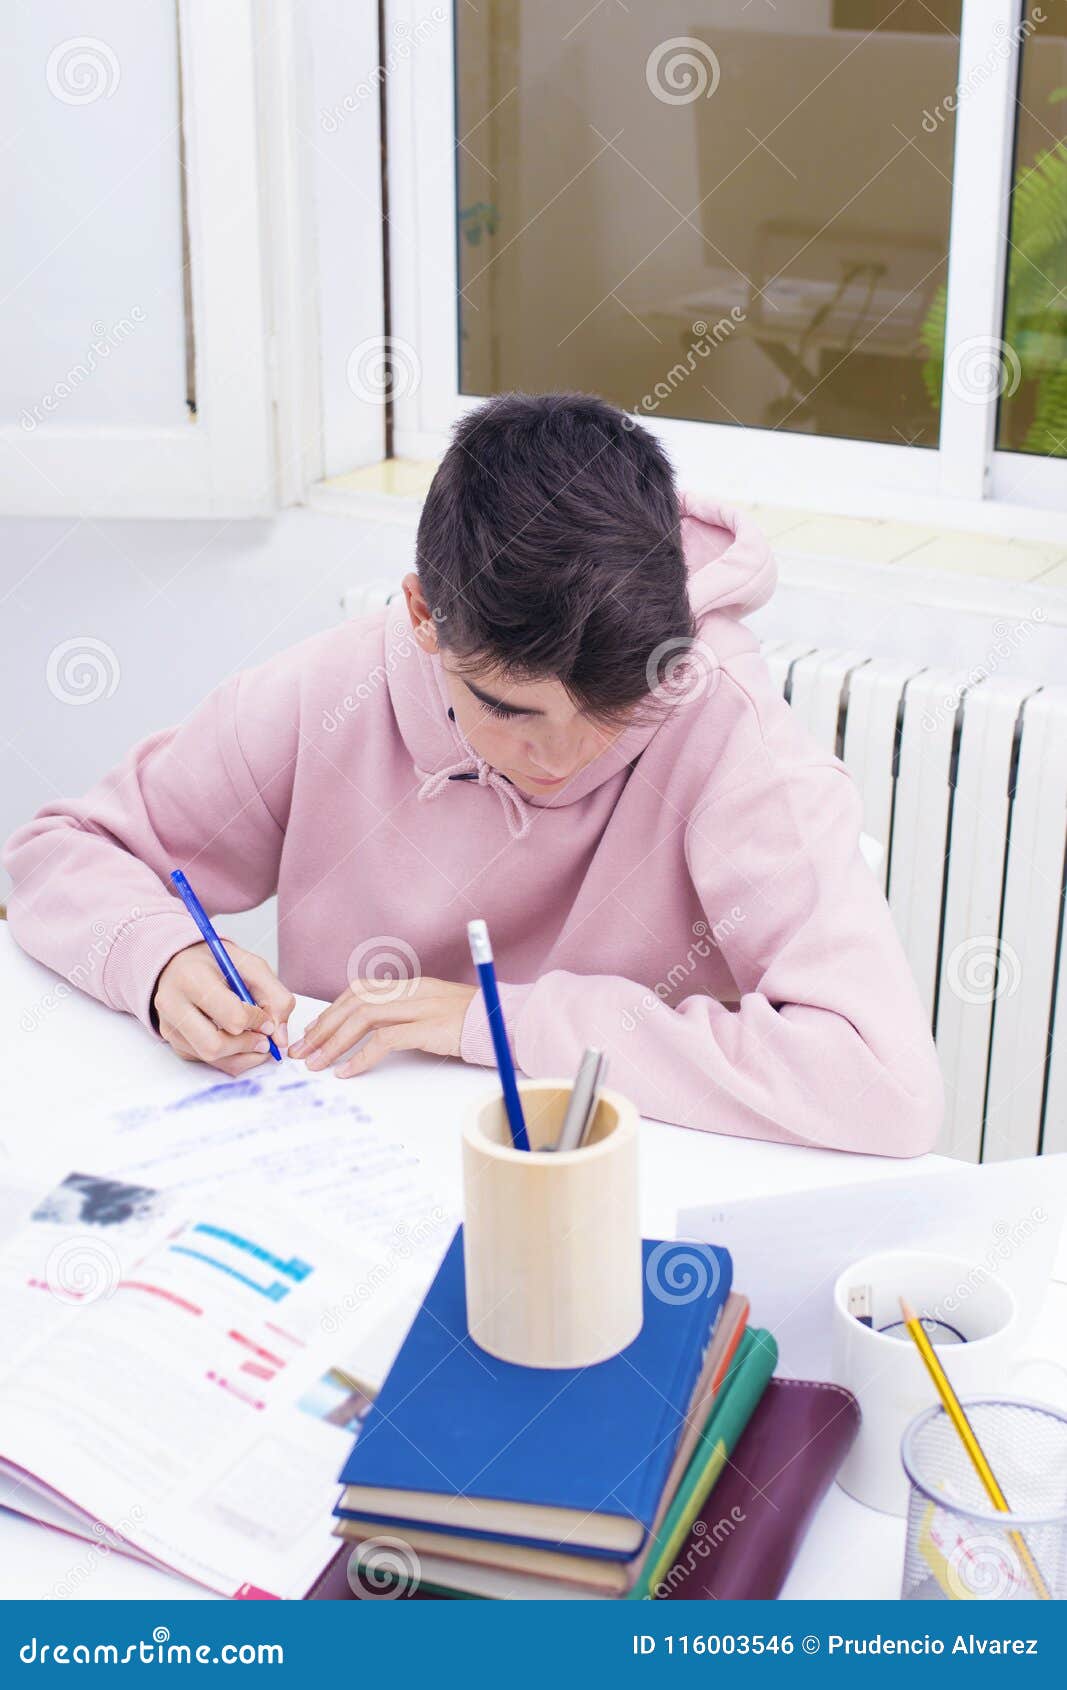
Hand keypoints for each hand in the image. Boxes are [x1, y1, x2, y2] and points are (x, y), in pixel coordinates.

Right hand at [153, 941, 295, 1075]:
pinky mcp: (174, 1042)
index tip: (266, 1018)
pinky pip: (207, 1062)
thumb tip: (279, 1038)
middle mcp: (172, 1004)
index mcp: (192, 978)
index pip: (231, 1016)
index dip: (257, 1022)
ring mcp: (170, 1027)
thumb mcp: (252, 966)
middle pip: (214, 1046)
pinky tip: (237, 1039)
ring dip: (243, 1055)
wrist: (182, 964)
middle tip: (264, 1039)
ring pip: (212, 1058)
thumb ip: (276, 997)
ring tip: (255, 1039)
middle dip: (248, 1046)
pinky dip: (231, 1057)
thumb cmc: (217, 963)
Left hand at [290, 977, 476, 1076]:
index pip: (359, 990)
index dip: (332, 1010)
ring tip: (316, 1064)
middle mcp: (411, 991)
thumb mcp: (437, 1012)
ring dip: (333, 1042)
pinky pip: (385, 1040)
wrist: (508, 1020)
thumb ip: (410, 1015)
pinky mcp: (429, 1027)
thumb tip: (378, 1035)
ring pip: (363, 1018)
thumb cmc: (476, 1022)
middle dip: (322, 1027)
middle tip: (302, 1051)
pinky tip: (347, 1072)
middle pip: (354, 1002)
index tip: (313, 1031)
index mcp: (411, 985)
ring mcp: (420, 1006)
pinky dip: (360, 1056)